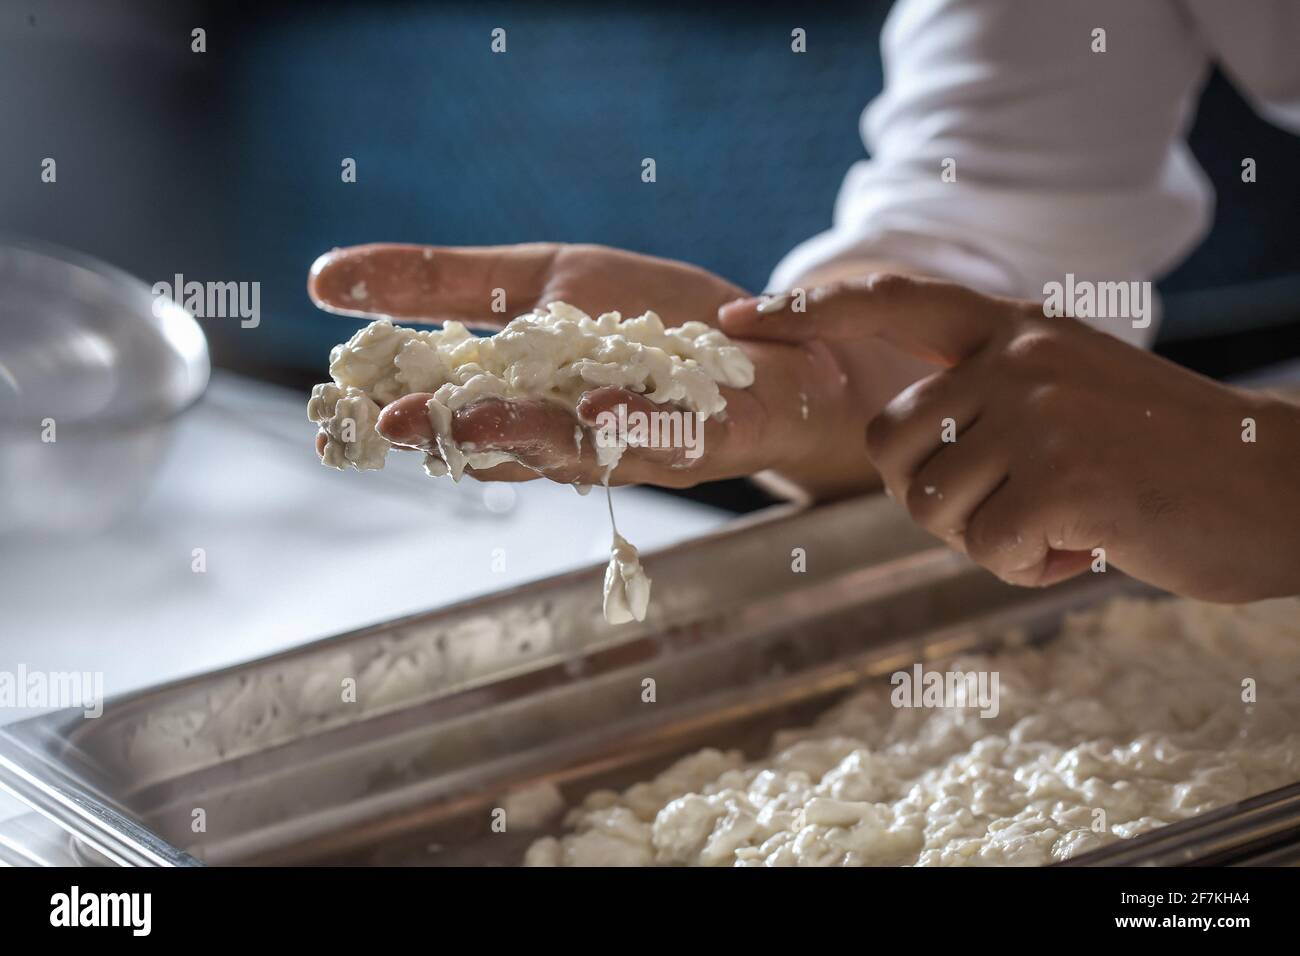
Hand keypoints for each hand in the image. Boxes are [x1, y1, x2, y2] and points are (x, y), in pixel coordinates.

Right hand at [308, 243, 874, 493]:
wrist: (779, 349)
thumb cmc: (658, 320)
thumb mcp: (548, 280)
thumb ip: (448, 284)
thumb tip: (325, 277)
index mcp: (529, 394)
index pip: (448, 399)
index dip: (396, 398)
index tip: (339, 401)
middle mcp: (576, 428)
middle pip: (502, 436)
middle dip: (448, 432)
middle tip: (386, 425)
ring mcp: (642, 438)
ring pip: (575, 446)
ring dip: (523, 436)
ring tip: (471, 419)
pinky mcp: (707, 434)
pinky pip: (667, 436)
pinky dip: (633, 424)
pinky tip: (597, 405)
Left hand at [720, 274, 1299, 601]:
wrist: (1282, 487)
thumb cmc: (1165, 458)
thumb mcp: (1072, 391)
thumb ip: (989, 396)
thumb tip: (901, 449)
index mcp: (1015, 329)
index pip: (891, 301)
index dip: (811, 310)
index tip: (740, 321)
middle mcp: (1016, 356)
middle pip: (890, 447)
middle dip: (937, 498)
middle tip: (1020, 509)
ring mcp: (1038, 410)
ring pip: (928, 505)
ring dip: (987, 538)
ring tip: (1065, 524)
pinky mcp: (1062, 475)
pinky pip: (983, 547)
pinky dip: (1025, 567)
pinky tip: (1085, 547)